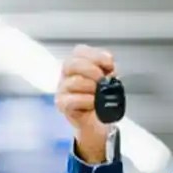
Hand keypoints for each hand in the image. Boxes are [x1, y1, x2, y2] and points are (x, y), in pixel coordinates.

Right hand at [56, 44, 114, 162]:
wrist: (97, 121)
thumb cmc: (100, 99)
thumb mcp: (108, 80)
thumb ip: (109, 70)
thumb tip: (110, 69)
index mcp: (77, 64)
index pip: (80, 51)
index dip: (97, 56)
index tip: (110, 65)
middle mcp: (67, 74)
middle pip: (72, 63)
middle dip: (91, 70)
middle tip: (102, 79)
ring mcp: (62, 89)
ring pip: (73, 81)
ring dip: (91, 88)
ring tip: (99, 95)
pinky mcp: (62, 104)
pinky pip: (72, 100)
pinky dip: (87, 101)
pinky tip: (94, 103)